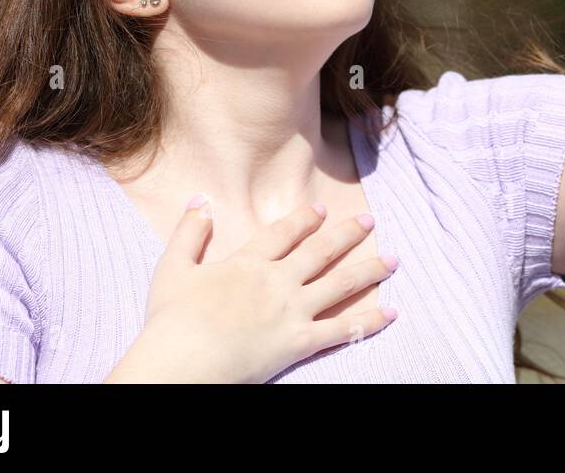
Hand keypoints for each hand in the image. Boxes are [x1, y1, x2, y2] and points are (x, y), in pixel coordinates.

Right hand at [129, 199, 398, 383]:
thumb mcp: (172, 269)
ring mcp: (292, 311)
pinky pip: (342, 330)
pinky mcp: (300, 342)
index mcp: (248, 263)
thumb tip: (199, 200)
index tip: (322, 209)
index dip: (304, 219)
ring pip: (341, 285)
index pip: (284, 233)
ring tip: (394, 260)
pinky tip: (392, 312)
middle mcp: (277, 282)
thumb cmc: (170, 322)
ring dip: (370, 270)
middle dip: (348, 235)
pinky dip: (369, 321)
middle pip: (321, 252)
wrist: (180, 363)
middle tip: (370, 221)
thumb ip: (189, 233)